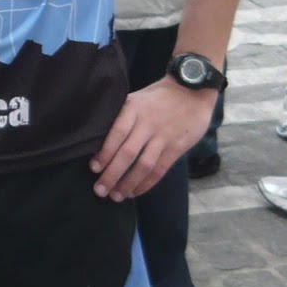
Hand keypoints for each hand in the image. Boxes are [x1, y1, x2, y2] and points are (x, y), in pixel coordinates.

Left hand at [89, 78, 214, 201]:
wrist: (192, 90)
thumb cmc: (158, 96)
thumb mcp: (136, 98)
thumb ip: (122, 116)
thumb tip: (99, 139)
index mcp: (133, 109)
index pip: (116, 134)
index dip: (104, 153)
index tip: (94, 168)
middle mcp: (147, 123)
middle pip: (127, 153)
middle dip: (112, 174)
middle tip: (100, 190)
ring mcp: (163, 137)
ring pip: (143, 165)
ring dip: (128, 183)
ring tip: (116, 196)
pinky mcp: (176, 148)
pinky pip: (159, 170)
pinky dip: (146, 183)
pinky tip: (135, 192)